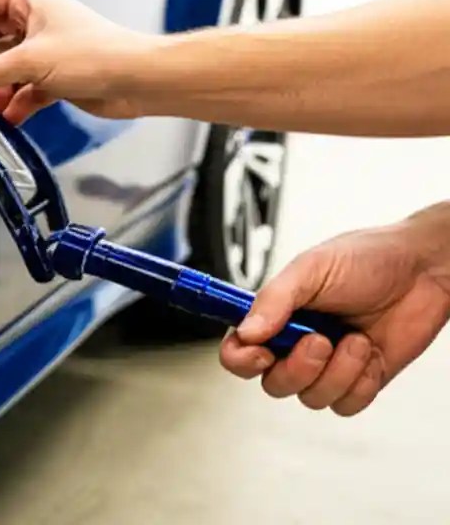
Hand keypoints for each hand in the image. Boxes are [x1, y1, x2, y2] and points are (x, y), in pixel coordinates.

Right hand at [0, 0, 159, 123]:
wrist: (136, 80)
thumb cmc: (94, 54)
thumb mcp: (30, 62)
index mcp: (32, 4)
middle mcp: (37, 24)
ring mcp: (46, 52)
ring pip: (6, 66)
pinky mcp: (56, 78)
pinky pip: (24, 89)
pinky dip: (14, 103)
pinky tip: (7, 118)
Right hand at [220, 203, 449, 415]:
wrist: (424, 270)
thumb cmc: (369, 258)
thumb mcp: (311, 267)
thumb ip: (274, 299)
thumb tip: (246, 332)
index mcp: (277, 315)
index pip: (239, 350)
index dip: (240, 359)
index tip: (260, 351)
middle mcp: (298, 343)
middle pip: (273, 383)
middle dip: (298, 368)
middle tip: (318, 340)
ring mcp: (330, 364)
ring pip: (311, 397)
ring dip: (336, 373)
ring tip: (355, 340)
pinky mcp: (361, 379)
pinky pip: (346, 404)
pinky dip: (360, 384)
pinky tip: (369, 353)